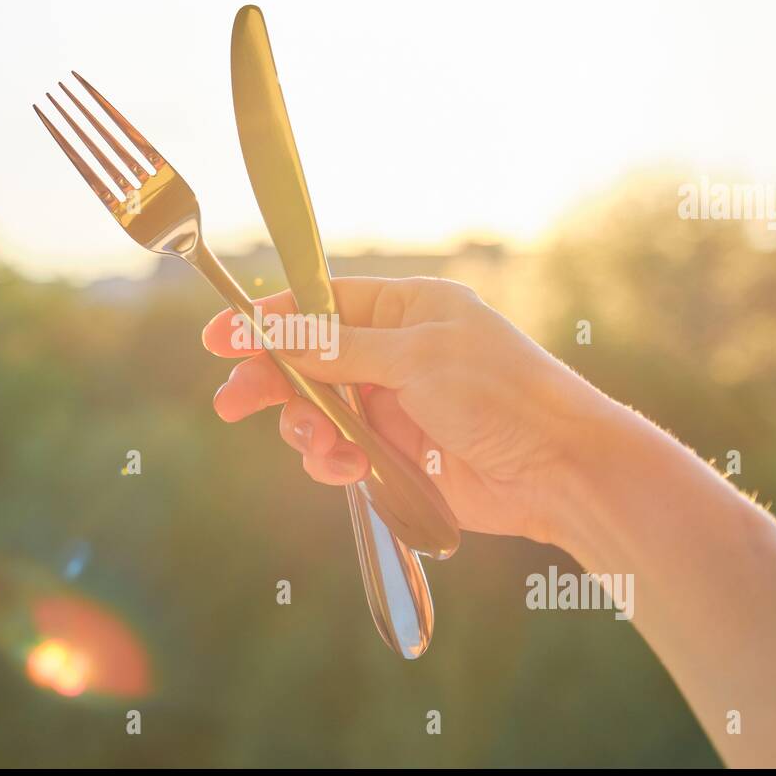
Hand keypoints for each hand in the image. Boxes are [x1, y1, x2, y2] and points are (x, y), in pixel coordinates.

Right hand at [201, 276, 605, 547]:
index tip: (219, 337)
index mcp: (407, 309)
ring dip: (306, 430)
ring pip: (316, 413)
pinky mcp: (394, 456)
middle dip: (270, 381)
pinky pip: (339, 454)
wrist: (556, 470)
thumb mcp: (416, 357)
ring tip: (323, 448)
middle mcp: (394, 354)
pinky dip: (332, 462)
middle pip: (308, 361)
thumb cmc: (501, 394)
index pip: (320, 306)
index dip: (269, 320)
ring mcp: (392, 406)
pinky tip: (347, 470)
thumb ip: (338, 348)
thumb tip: (273, 329)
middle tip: (232, 403)